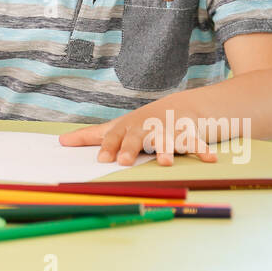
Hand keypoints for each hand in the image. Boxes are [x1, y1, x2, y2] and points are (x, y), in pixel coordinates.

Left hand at [58, 101, 218, 165]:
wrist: (176, 108)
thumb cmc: (139, 124)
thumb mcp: (115, 128)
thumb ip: (90, 137)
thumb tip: (61, 142)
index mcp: (128, 128)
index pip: (115, 137)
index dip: (109, 147)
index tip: (103, 159)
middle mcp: (147, 128)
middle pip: (138, 137)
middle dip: (132, 148)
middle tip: (126, 161)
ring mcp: (168, 130)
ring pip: (167, 140)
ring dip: (167, 150)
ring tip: (165, 162)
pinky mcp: (187, 133)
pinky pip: (197, 142)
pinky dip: (203, 150)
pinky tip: (210, 161)